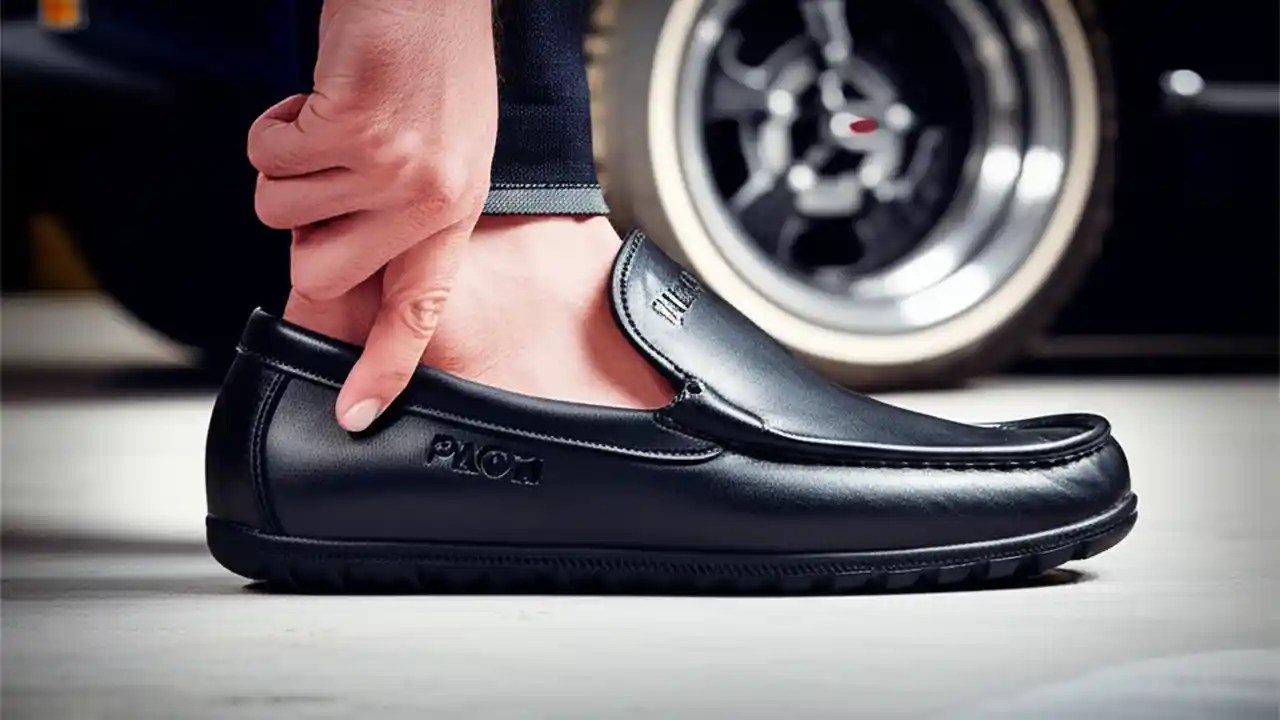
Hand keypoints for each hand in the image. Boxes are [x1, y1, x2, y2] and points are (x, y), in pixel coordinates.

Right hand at [247, 0, 496, 430]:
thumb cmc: (434, 65)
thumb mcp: (441, 154)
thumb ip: (398, 215)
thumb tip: (330, 265)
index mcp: (451, 212)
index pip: (417, 310)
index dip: (382, 367)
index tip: (355, 416)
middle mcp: (424, 200)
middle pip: (317, 266)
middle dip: (303, 222)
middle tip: (331, 168)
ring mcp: (387, 169)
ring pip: (281, 208)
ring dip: (290, 162)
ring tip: (334, 119)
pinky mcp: (347, 131)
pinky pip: (267, 156)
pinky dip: (274, 124)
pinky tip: (319, 96)